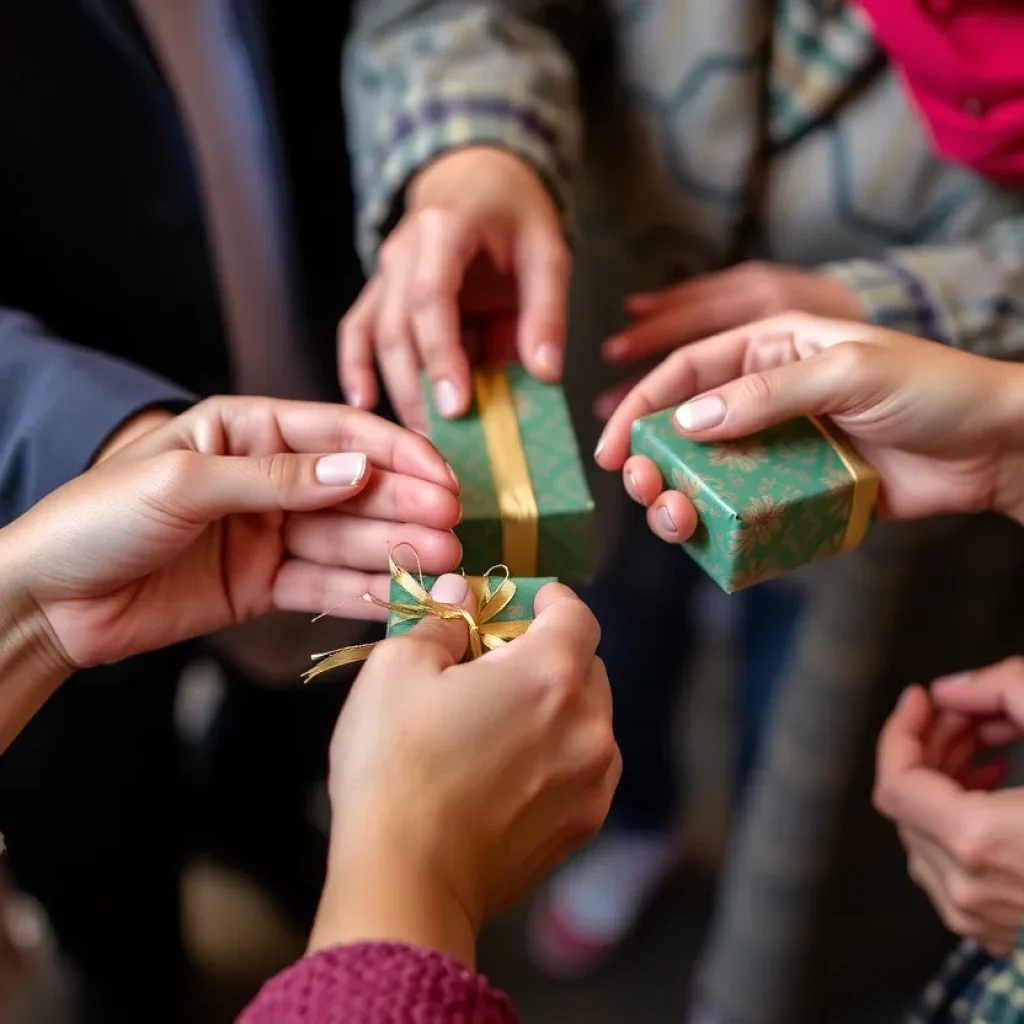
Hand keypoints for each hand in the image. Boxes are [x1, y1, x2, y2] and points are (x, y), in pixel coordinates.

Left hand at [0, 396, 461, 671]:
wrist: (48, 600)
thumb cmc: (97, 518)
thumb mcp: (184, 482)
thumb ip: (275, 478)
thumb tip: (358, 470)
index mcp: (246, 430)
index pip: (338, 433)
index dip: (395, 454)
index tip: (442, 478)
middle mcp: (267, 480)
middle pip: (353, 490)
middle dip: (405, 507)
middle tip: (452, 527)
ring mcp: (268, 534)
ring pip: (346, 539)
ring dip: (395, 550)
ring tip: (442, 564)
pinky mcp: (262, 585)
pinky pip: (322, 584)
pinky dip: (362, 591)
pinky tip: (402, 595)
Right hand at [310, 575, 620, 966]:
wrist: (406, 882)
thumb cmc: (396, 766)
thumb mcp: (397, 669)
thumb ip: (441, 622)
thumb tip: (460, 595)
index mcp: (551, 675)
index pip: (578, 615)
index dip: (551, 599)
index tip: (527, 601)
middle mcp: (590, 724)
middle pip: (587, 666)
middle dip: (550, 653)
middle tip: (499, 661)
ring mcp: (593, 781)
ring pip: (590, 720)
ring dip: (558, 707)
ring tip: (503, 722)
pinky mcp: (582, 827)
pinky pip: (584, 769)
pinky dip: (559, 754)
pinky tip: (512, 769)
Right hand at [338, 147, 569, 428]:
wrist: (477, 177)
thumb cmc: (515, 214)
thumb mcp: (548, 252)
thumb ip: (547, 312)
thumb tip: (545, 373)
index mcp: (444, 228)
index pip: (432, 299)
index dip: (442, 356)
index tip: (456, 405)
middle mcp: (402, 250)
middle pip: (398, 328)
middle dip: (417, 389)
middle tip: (441, 442)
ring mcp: (385, 272)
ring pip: (375, 336)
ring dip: (396, 390)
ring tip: (420, 439)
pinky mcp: (381, 292)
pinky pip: (358, 329)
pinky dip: (355, 366)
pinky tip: (363, 403)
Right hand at [595, 313, 1023, 544]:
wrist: (995, 448)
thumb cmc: (932, 388)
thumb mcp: (847, 372)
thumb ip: (764, 394)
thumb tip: (687, 422)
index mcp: (772, 350)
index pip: (688, 371)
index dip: (641, 405)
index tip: (613, 449)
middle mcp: (766, 398)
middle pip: (686, 429)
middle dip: (653, 461)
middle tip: (642, 489)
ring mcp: (781, 449)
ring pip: (710, 475)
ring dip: (681, 500)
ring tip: (675, 519)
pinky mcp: (799, 493)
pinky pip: (748, 511)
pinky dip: (724, 529)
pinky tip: (714, 541)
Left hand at [874, 660, 1023, 955]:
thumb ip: (1003, 690)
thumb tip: (950, 690)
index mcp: (979, 841)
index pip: (895, 783)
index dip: (901, 732)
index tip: (920, 698)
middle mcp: (970, 888)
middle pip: (907, 805)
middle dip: (930, 748)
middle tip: (965, 715)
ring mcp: (982, 917)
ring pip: (924, 836)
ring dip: (944, 782)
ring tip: (987, 746)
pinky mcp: (1000, 929)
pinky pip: (950, 869)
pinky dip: (957, 822)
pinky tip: (996, 790)